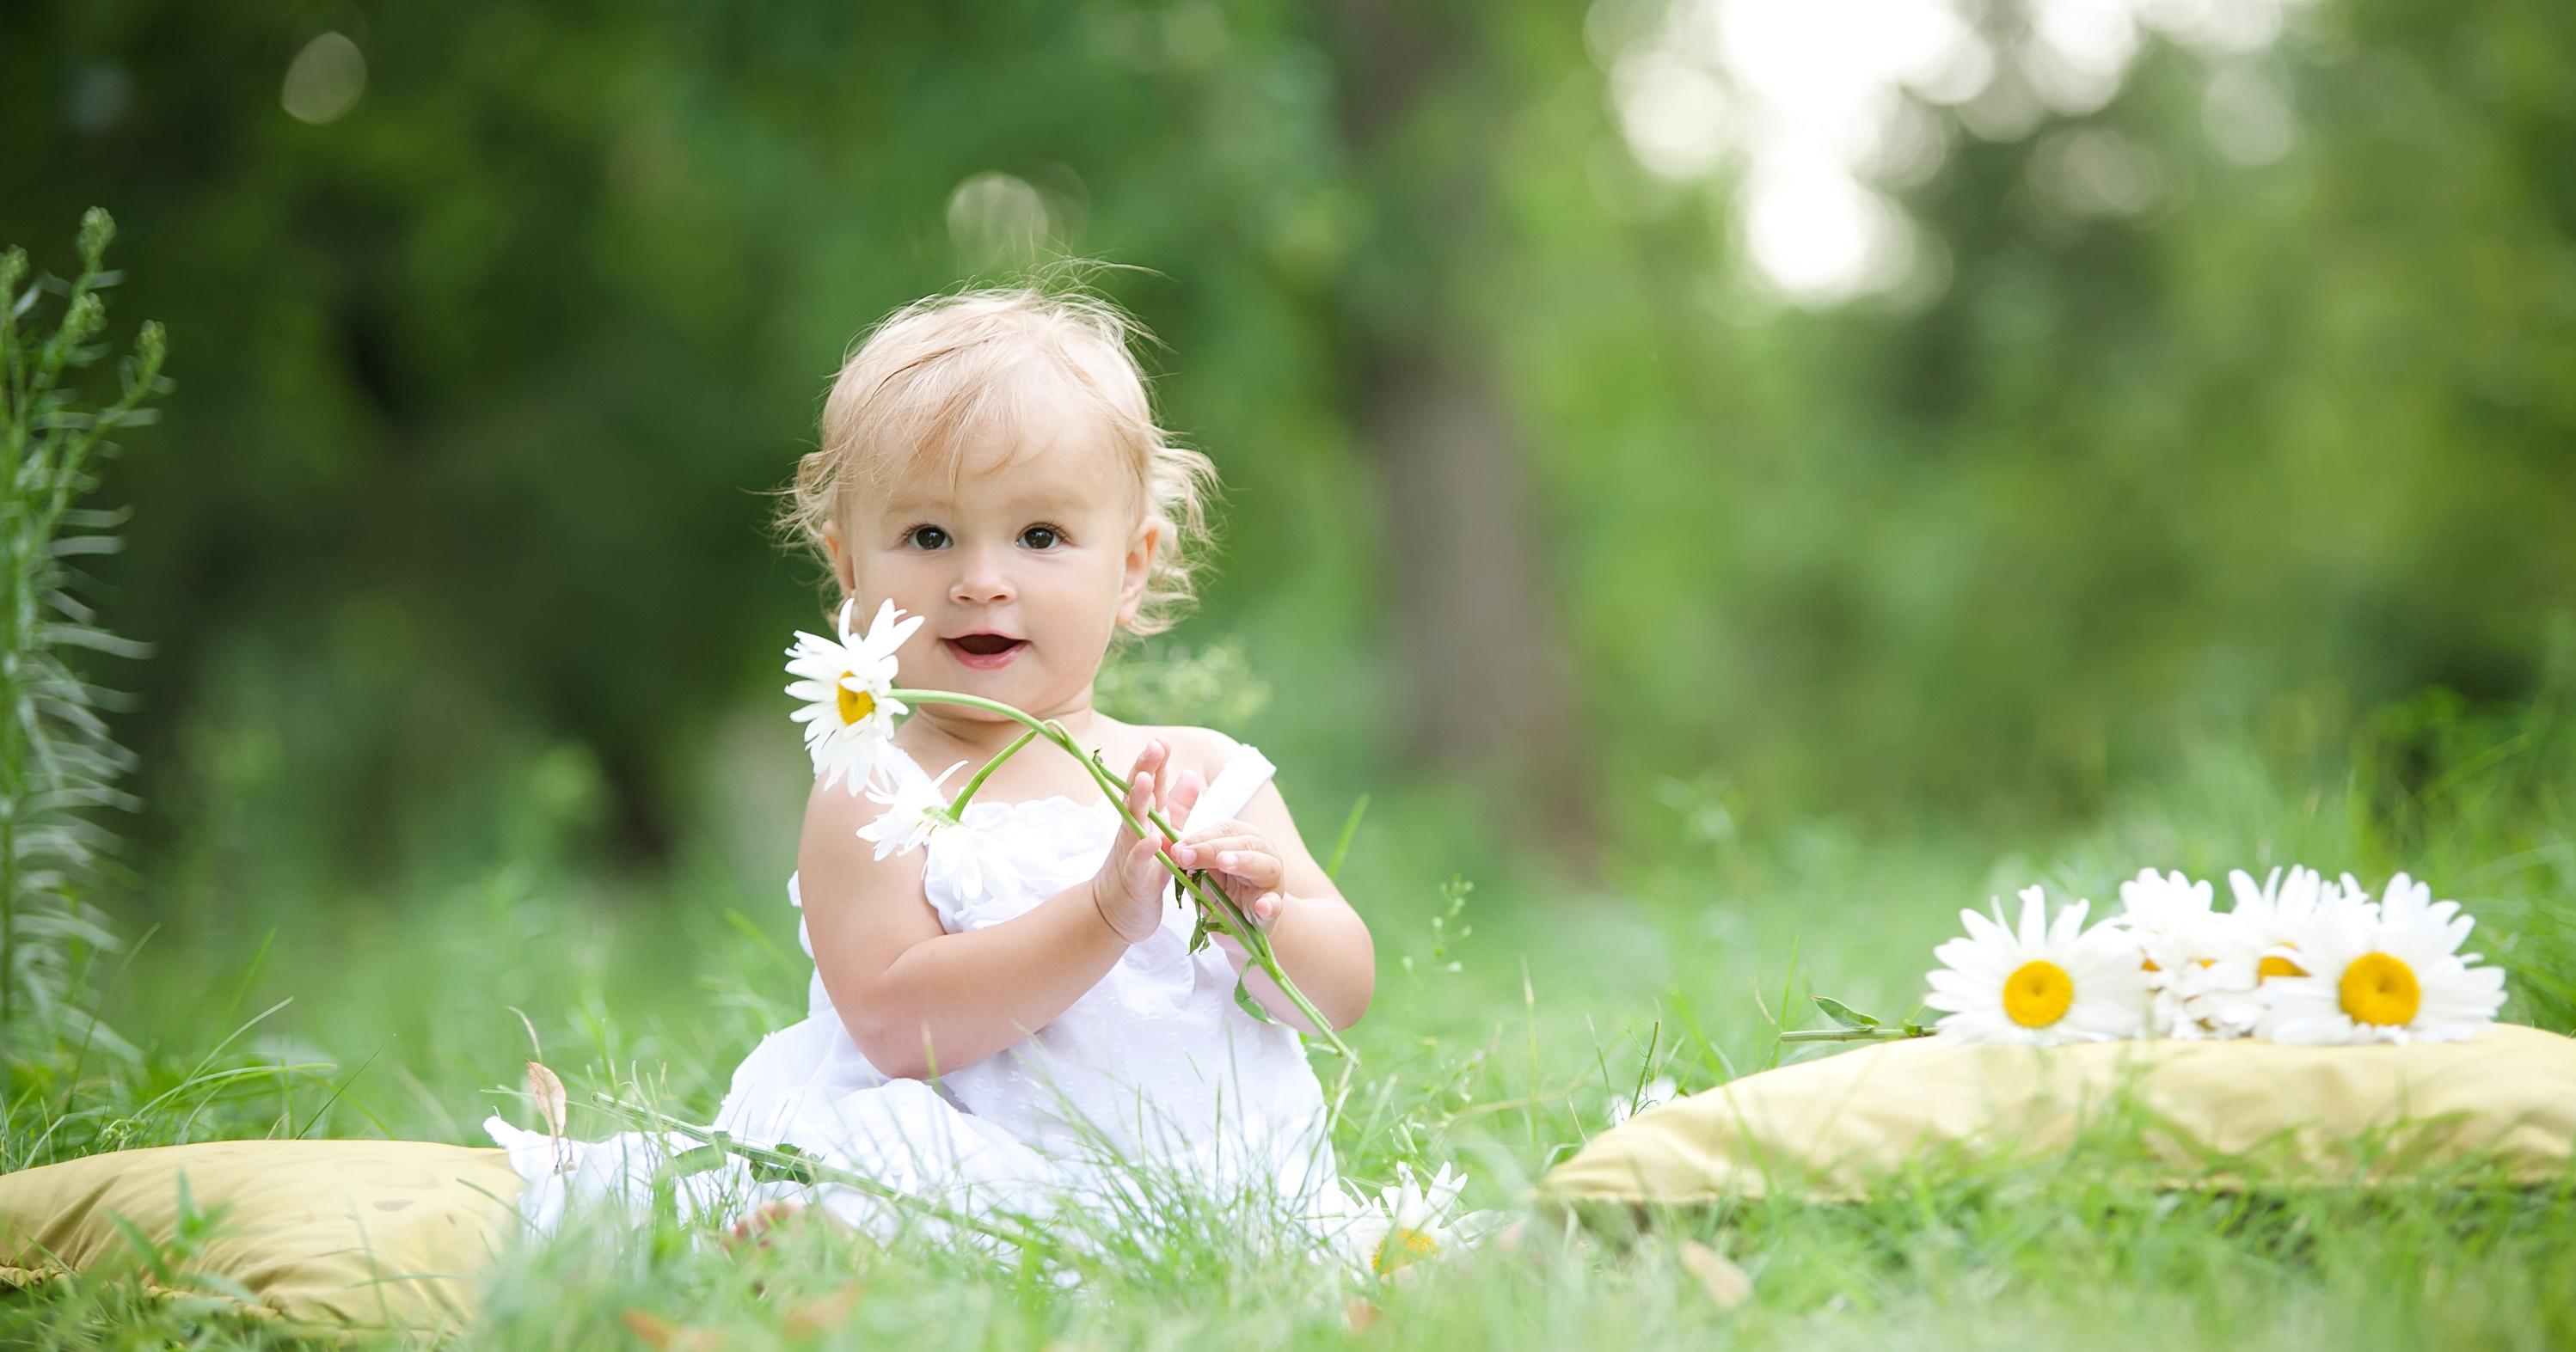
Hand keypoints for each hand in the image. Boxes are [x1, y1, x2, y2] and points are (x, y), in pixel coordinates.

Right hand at [1087, 738, 1202, 944]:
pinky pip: (1137, 862)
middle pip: (1137, 795)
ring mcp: (1130, 853)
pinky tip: (1153, 839)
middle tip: (1154, 745)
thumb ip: (1177, 806)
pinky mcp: (1134, 878)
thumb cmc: (1143, 869)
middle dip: (1145, 769)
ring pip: (1133, 822)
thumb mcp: (1163, 834)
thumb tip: (1189, 772)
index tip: (1162, 739)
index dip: (1155, 763)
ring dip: (1139, 801)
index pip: (1148, 784)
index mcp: (1143, 818)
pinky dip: (1144, 850)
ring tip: (1146, 779)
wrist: (1116, 912)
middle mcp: (1133, 830)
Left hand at [1171, 819, 1287, 950]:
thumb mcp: (1200, 872)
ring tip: (1225, 862)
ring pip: (1263, 865)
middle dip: (1213, 848)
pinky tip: (1261, 907)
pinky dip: (1269, 905)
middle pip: (1243, 843)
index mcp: (1243, 839)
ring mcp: (1272, 880)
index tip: (1177, 849)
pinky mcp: (1274, 908)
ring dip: (1243, 862)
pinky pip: (1275, 904)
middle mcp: (1263, 853)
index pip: (1224, 830)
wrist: (1239, 926)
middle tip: (1189, 856)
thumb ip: (1186, 856)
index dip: (1199, 838)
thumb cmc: (1220, 891)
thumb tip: (1161, 840)